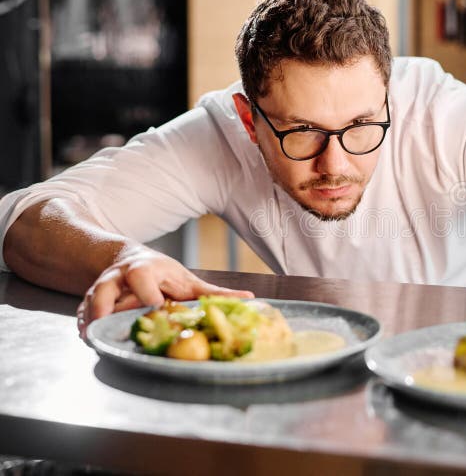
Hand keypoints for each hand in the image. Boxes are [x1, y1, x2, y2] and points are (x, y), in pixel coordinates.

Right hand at [77, 245, 253, 337]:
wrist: (130, 260)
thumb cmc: (164, 274)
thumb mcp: (189, 280)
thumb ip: (214, 293)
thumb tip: (249, 298)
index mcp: (145, 269)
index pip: (144, 279)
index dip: (148, 293)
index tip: (156, 308)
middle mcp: (119, 276)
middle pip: (107, 288)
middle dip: (106, 305)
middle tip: (107, 324)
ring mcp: (101, 288)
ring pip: (90, 301)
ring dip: (90, 319)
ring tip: (92, 338)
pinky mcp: (90, 300)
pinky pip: (81, 313)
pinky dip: (83, 326)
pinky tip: (89, 339)